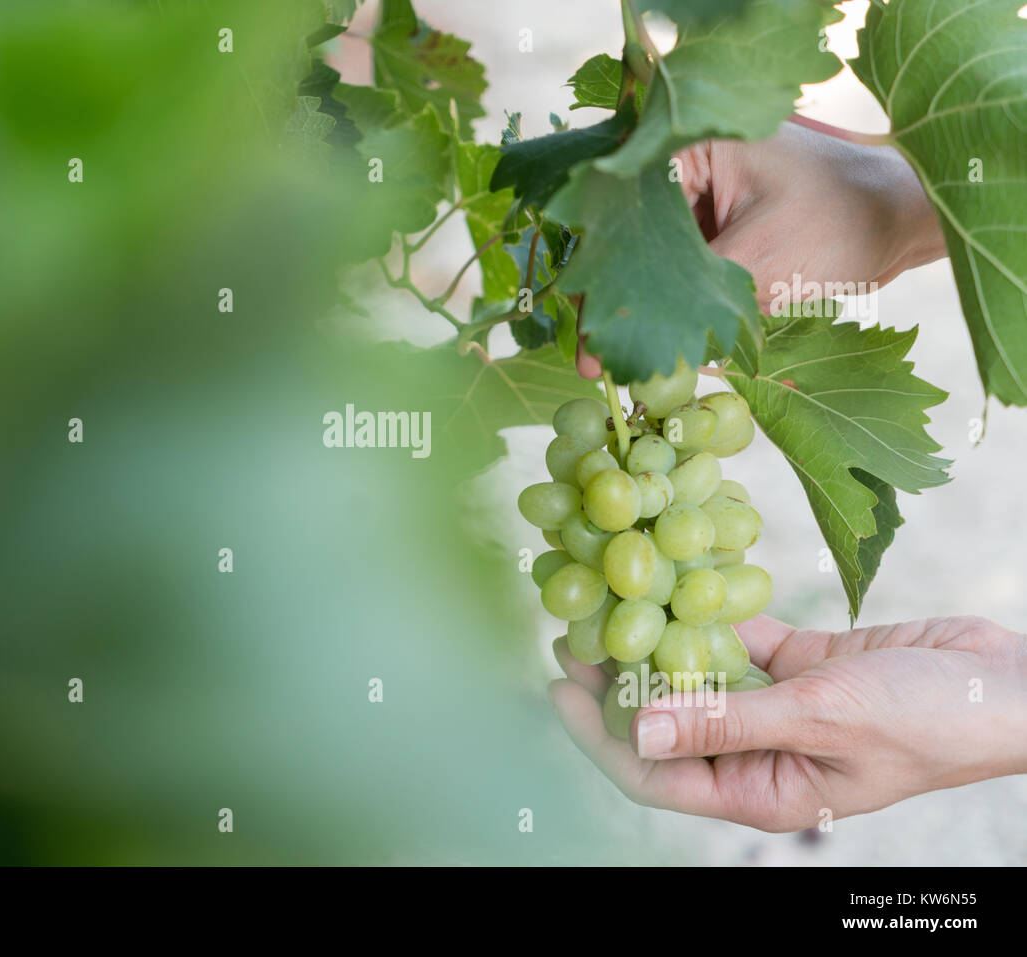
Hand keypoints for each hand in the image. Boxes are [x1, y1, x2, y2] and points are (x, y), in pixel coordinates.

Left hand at [549, 614, 1026, 831]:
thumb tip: (641, 734)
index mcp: (759, 790)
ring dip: (657, 636)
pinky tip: (677, 572)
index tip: (557, 683)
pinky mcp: (801, 664)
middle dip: (617, 678)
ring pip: (697, 672)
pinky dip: (711, 609)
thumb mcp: (821, 718)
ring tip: (609, 593)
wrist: (1014, 683)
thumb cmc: (930, 719)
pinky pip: (739, 636)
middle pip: (666, 719)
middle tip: (571, 626)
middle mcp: (758, 751)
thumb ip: (727, 722)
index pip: (654, 774)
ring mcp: (778, 705)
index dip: (599, 735)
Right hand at [576, 118, 946, 378]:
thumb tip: (642, 351)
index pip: (620, 212)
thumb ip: (696, 298)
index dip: (600, 274)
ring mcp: (696, 198)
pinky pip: (677, 271)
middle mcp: (681, 165)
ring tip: (621, 363)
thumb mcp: (763, 257)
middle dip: (614, 300)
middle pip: (626, 239)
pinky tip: (660, 348)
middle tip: (596, 362)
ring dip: (640, 309)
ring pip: (649, 260)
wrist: (901, 219)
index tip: (589, 333)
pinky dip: (670, 307)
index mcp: (686, 144)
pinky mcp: (713, 229)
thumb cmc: (844, 217)